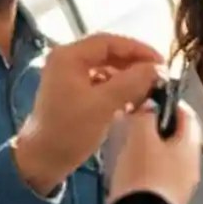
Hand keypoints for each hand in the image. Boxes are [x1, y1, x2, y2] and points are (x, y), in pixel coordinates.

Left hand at [13, 33, 164, 194]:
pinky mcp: (71, 92)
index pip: (110, 42)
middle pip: (108, 53)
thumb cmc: (69, 131)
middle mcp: (66, 60)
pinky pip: (99, 82)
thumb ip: (131, 82)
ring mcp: (67, 76)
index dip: (138, 49)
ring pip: (105, 68)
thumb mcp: (103, 105)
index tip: (161, 62)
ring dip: (127, 77)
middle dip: (134, 64)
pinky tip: (130, 101)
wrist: (41, 161)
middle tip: (158, 77)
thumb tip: (157, 68)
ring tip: (147, 90)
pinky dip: (117, 88)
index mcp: (69, 56)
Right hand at [105, 101, 201, 203]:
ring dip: (148, 145)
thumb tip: (149, 107)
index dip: (169, 102)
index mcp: (190, 146)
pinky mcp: (164, 200)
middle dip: (155, 125)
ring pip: (165, 156)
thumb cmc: (143, 171)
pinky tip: (126, 165)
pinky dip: (144, 164)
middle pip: (176, 136)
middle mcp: (191, 165)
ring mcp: (179, 185)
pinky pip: (157, 174)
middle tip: (133, 119)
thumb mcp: (141, 135)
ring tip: (125, 141)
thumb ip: (145, 115)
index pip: (187, 115)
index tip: (149, 98)